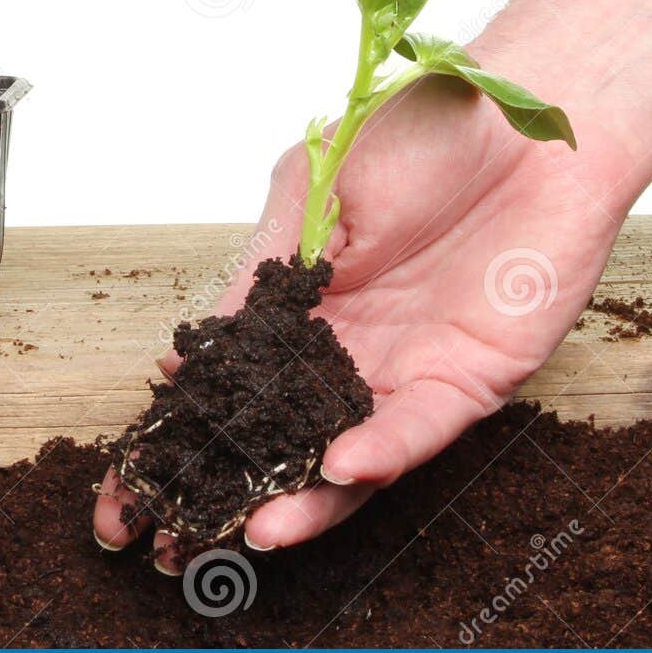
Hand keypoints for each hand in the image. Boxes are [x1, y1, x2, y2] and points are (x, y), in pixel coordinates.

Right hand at [94, 0, 651, 569]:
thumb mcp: (309, 189)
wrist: (521, 117)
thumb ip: (261, 272)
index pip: (232, 388)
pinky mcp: (468, 381)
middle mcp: (348, 353)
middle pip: (281, 442)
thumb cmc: (420, 134)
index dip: (185, 433)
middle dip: (232, 492)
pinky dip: (381, 451)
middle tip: (176, 535)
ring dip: (306, 498)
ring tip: (259, 529)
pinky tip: (338, 466)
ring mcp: (405, 372)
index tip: (130, 479)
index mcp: (301, 310)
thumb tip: (190, 350)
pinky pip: (418, 430)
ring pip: (347, 458)